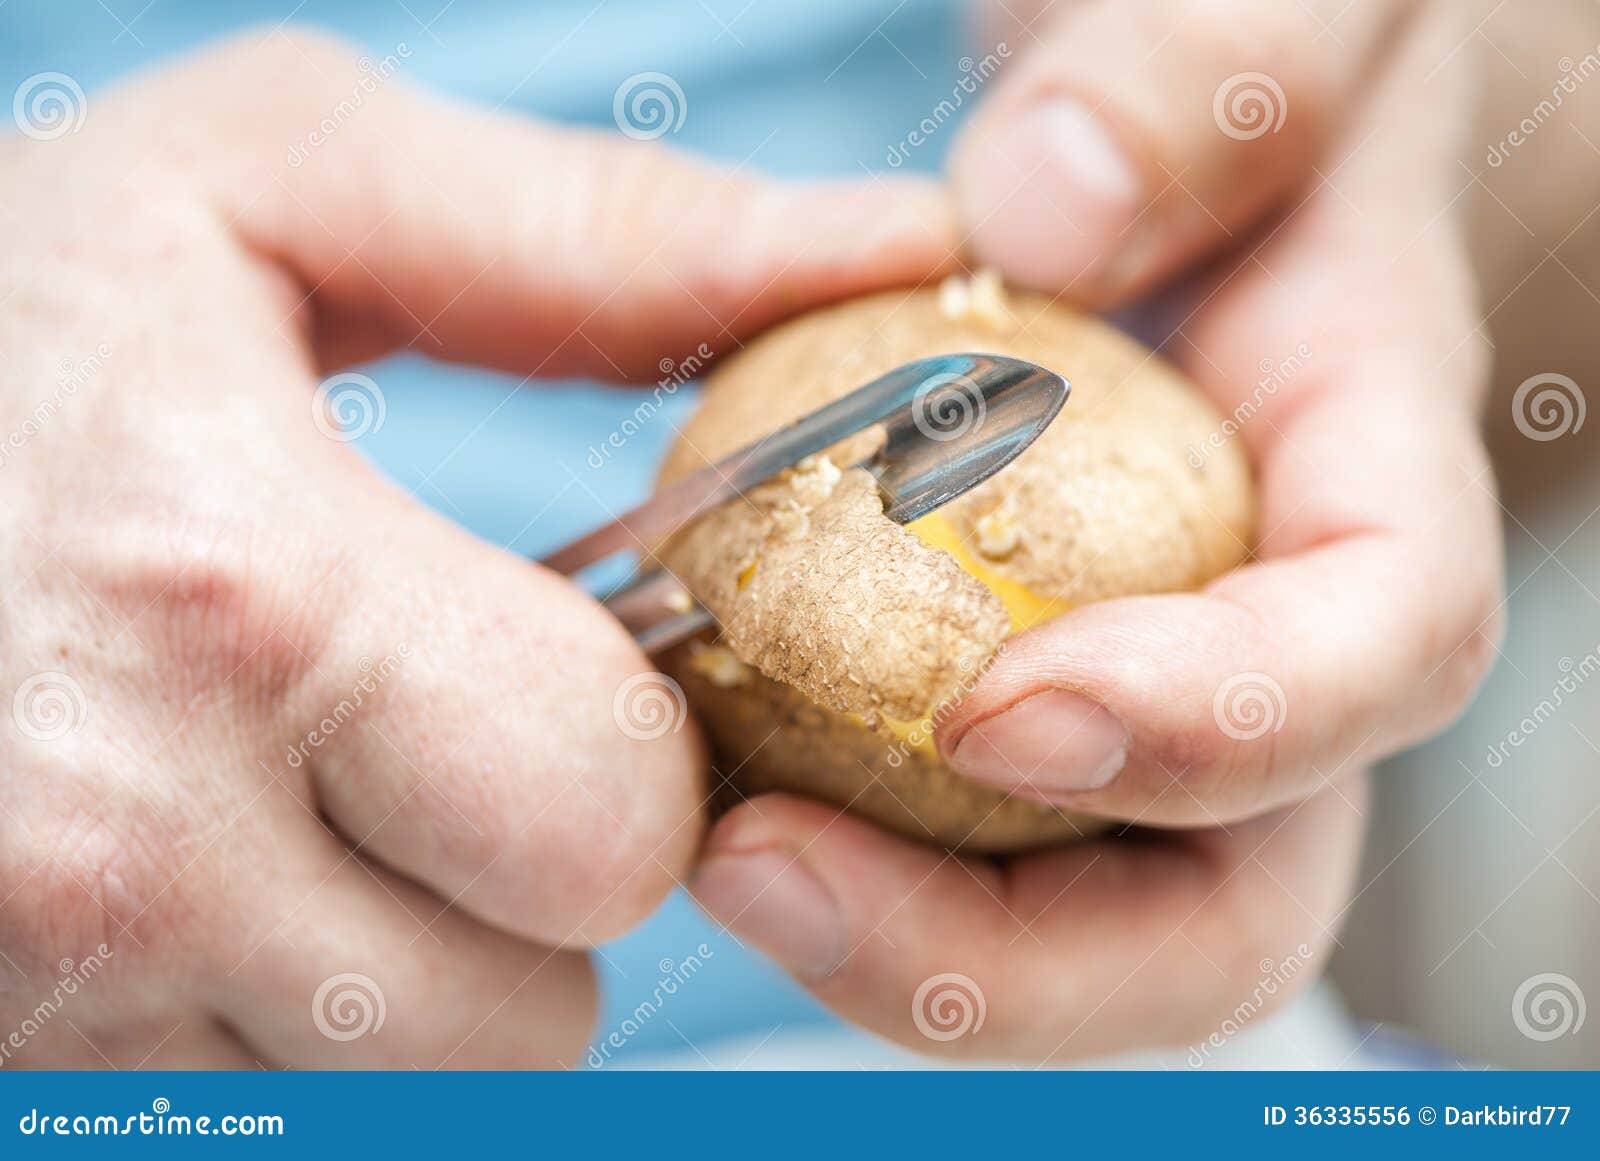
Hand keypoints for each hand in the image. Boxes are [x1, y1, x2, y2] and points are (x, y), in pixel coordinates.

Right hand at [0, 29, 948, 1067]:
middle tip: (442, 729)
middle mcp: (115, 845)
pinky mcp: (14, 1065)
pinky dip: (295, 1004)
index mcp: (222, 600)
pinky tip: (214, 854)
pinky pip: (279, 1103)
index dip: (627, 741)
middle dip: (540, 874)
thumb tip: (890, 250)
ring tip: (307, 781)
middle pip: (537, 999)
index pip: (614, 817)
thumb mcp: (270, 192)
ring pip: (418, 1079)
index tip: (559, 654)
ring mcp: (38, 994)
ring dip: (421, 952)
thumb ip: (594, 235)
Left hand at [693, 1, 1500, 1058]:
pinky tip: (690, 771)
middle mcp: (1267, 622)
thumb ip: (1208, 74)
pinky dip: (829, 835)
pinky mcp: (1015, 680)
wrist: (1213, 119)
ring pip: (1070, 902)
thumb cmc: (1264, 58)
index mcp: (1367, 459)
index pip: (1382, 652)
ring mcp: (1139, 672)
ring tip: (704, 851)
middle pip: (1220, 900)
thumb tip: (1049, 217)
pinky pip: (942, 820)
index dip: (1225, 728)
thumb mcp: (1290, 9)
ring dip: (892, 931)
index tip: (1001, 711)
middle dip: (1017, 956)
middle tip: (767, 876)